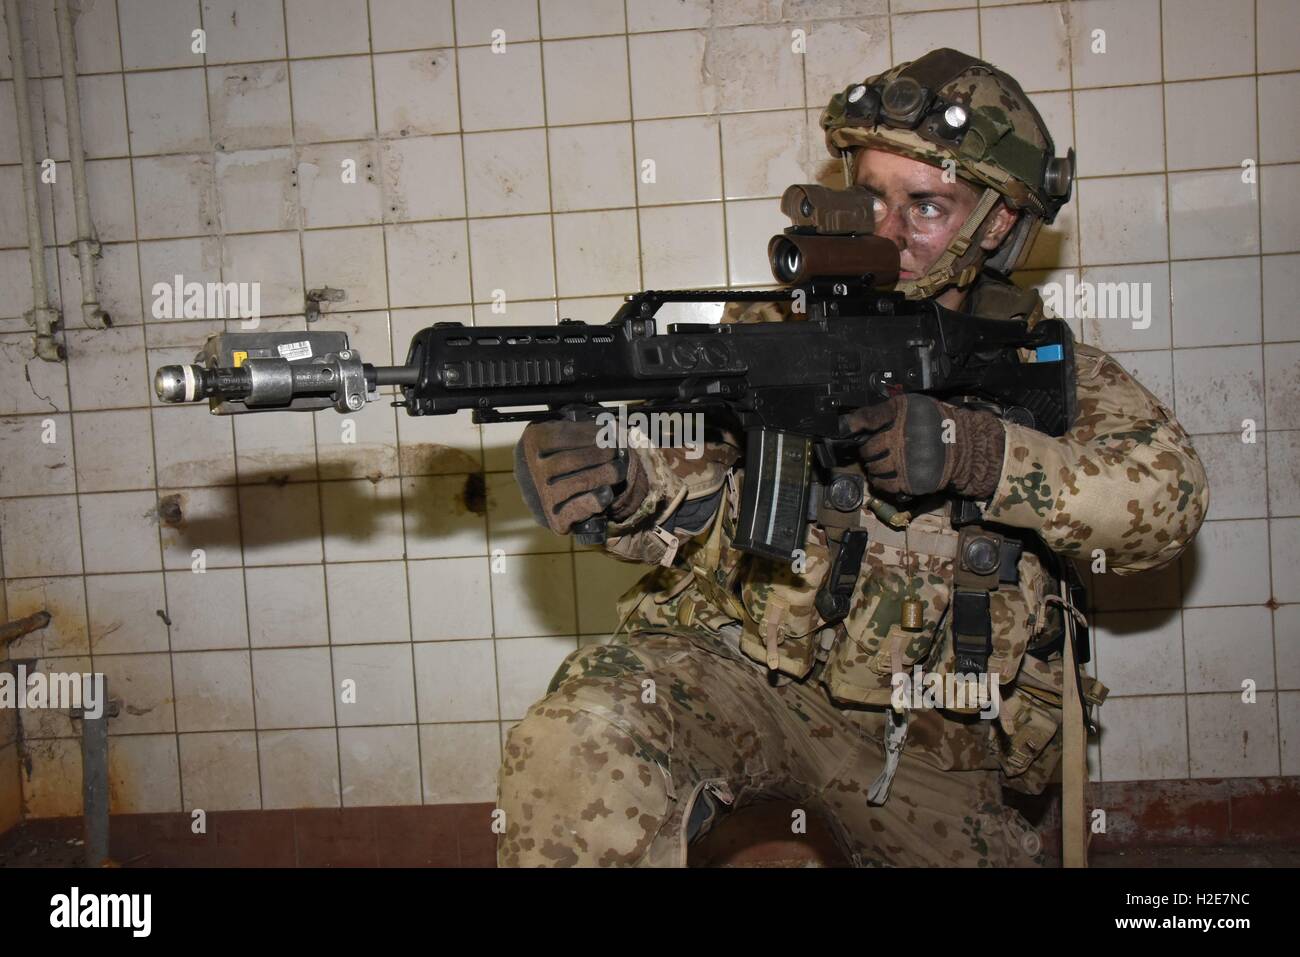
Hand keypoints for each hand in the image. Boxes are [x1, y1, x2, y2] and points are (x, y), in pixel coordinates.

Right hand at [513, 419, 647, 533]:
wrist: (542, 496)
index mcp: (531, 444)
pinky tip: (606, 493)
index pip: (560, 435)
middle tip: (615, 450)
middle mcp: (532, 471)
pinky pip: (578, 509)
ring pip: (577, 483)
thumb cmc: (556, 459)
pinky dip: (595, 501)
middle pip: (569, 460)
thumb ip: (576, 428)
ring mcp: (542, 496)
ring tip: (618, 469)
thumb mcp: (557, 437)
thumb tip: (610, 427)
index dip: (588, 433)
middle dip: (599, 453)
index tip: (608, 431)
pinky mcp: (555, 520)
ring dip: (604, 474)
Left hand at [841, 394, 1005, 498]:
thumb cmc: (935, 424)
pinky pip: (885, 485)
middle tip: (871, 450)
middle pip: (868, 448)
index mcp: (902, 416)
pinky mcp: (911, 481)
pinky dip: (880, 482)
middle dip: (866, 450)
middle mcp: (902, 438)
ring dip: (872, 467)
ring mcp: (906, 461)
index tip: (844, 428)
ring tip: (880, 463)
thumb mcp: (911, 407)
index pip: (869, 417)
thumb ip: (885, 412)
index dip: (853, 423)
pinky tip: (884, 476)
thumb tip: (854, 420)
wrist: (963, 446)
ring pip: (874, 468)